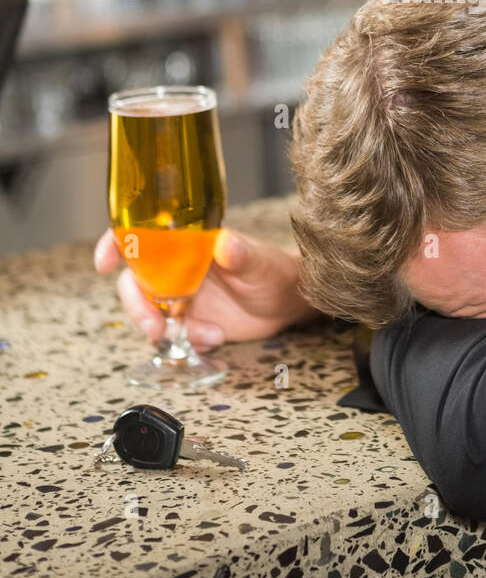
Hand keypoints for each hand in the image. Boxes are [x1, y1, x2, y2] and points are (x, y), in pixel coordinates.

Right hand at [94, 227, 322, 349]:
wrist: (289, 301)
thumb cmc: (273, 270)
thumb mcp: (259, 261)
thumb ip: (242, 253)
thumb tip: (226, 243)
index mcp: (189, 243)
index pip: (143, 236)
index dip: (116, 243)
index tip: (104, 262)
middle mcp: (179, 268)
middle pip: (136, 281)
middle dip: (136, 305)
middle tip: (153, 326)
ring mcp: (183, 296)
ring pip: (150, 311)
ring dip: (157, 327)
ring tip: (189, 336)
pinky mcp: (193, 322)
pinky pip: (175, 335)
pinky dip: (188, 341)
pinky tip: (214, 338)